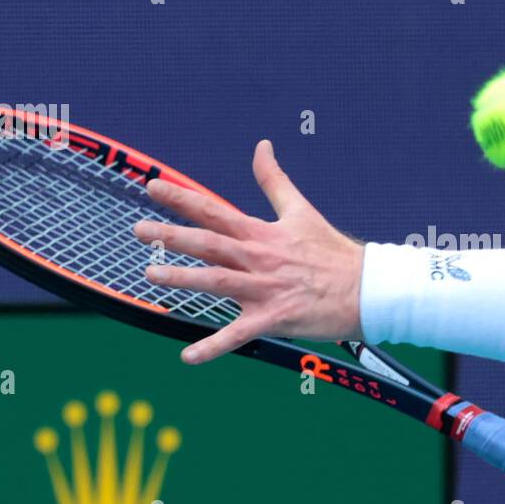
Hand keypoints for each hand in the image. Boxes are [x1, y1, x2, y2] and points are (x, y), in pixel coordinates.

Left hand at [132, 140, 363, 363]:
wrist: (366, 289)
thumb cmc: (332, 252)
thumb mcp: (301, 210)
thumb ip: (274, 180)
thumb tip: (261, 146)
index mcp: (262, 234)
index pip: (215, 211)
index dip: (182, 198)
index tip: (153, 188)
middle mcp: (259, 259)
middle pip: (208, 244)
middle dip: (171, 235)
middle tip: (138, 230)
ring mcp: (264, 290)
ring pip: (216, 282)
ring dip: (182, 279)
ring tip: (150, 275)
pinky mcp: (273, 319)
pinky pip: (237, 334)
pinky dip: (212, 347)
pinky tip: (187, 357)